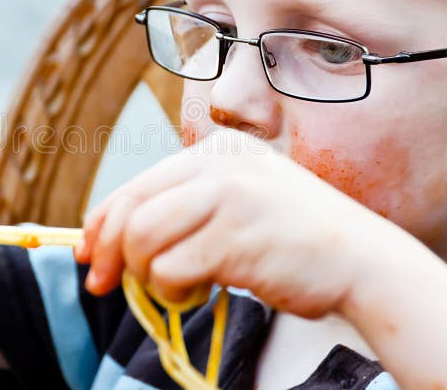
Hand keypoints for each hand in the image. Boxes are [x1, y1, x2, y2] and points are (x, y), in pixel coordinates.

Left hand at [76, 127, 395, 318]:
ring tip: (175, 287)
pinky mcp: (235, 236)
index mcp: (216, 152)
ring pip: (142, 239)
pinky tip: (198, 293)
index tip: (86, 251)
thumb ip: (183, 210)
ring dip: (144, 275)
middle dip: (106, 251)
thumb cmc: (292, 238)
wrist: (360, 260)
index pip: (138, 185)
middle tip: (101, 283)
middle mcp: (219, 165)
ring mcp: (228, 197)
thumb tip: (108, 241)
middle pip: (131, 209)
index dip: (102, 221)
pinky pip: (169, 269)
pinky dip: (172, 290)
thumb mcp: (238, 202)